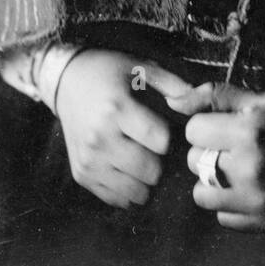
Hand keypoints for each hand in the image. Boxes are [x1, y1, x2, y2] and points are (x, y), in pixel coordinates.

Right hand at [54, 50, 189, 208]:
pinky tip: (126, 171)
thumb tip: (200, 97)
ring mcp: (88, 160)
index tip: (162, 129)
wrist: (65, 82)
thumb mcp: (138, 67)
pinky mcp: (81, 174)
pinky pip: (114, 199)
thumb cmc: (106, 72)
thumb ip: (171, 83)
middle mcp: (100, 138)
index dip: (168, 137)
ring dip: (144, 180)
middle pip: (149, 170)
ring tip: (141, 160)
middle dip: (159, 162)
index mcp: (117, 109)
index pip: (160, 141)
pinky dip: (126, 190)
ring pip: (134, 191)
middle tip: (153, 149)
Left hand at [154, 80, 264, 231]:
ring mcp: (259, 199)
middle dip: (209, 152)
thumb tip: (173, 101)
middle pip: (195, 162)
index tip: (224, 125)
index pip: (193, 131)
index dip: (206, 125)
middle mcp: (252, 167)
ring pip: (202, 195)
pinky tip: (251, 188)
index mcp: (250, 131)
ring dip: (214, 182)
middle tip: (234, 146)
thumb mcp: (261, 98)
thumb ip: (215, 97)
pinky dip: (231, 205)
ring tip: (238, 169)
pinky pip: (224, 219)